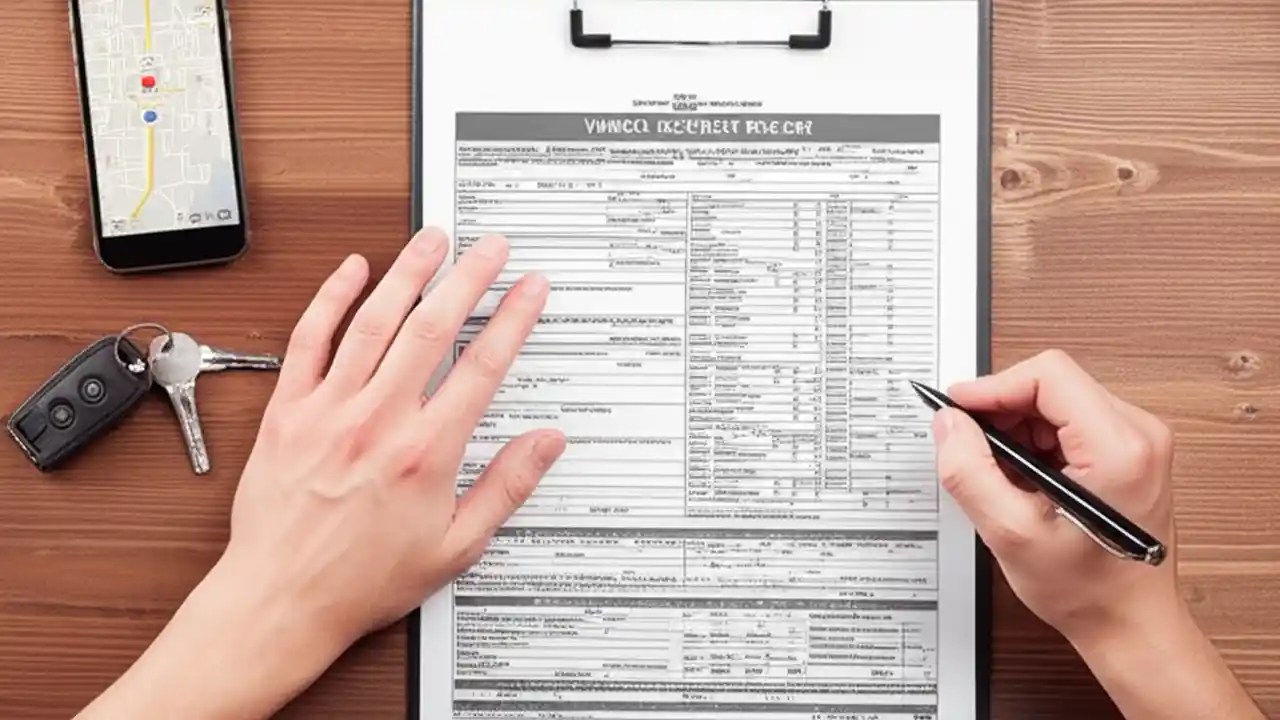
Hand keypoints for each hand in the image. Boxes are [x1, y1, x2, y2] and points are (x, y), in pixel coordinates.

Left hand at [226, 228, 562, 645]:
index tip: (529, 290)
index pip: (482, 367)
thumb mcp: (455, 546)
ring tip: (432, 241)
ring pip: (374, 322)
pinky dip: (330, 299)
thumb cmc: (363, 580)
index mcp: (425, 453)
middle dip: (468, 279)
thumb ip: (506, 487)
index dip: (513, 319)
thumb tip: (545, 444)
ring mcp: (329, 410)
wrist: (282, 598)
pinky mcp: (288, 411)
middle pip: (432, 329)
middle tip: (489, 248)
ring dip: (407, 274)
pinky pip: (309, 340)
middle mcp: (378, 420)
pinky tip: (352, 271)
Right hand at [931, 350, 1264, 718]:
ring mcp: (1138, 440)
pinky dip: (1036, 440)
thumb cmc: (1089, 590)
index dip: (992, 388)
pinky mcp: (1130, 450)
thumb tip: (948, 423)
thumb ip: (970, 471)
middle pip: (1051, 383)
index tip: (958, 410)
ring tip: (1000, 473)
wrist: (1130, 623)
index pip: (1047, 375)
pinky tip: (1023, 478)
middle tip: (971, 447)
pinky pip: (1070, 420)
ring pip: (1057, 400)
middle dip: (1002, 410)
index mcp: (1119, 448)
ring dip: (1017, 428)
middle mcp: (1139, 434)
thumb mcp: (1010, 533)